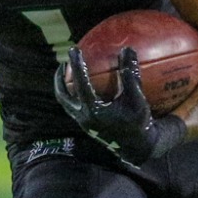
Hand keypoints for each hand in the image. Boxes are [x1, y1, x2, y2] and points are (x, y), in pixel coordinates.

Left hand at [54, 46, 186, 165]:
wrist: (136, 147)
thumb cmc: (138, 123)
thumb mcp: (137, 99)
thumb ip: (131, 75)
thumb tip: (127, 49)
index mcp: (93, 111)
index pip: (80, 84)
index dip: (76, 66)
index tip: (74, 50)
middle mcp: (83, 117)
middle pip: (62, 95)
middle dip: (60, 78)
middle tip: (63, 61)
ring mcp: (82, 122)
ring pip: (65, 102)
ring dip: (63, 86)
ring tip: (66, 72)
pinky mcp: (85, 124)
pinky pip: (73, 106)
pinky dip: (73, 94)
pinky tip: (80, 84)